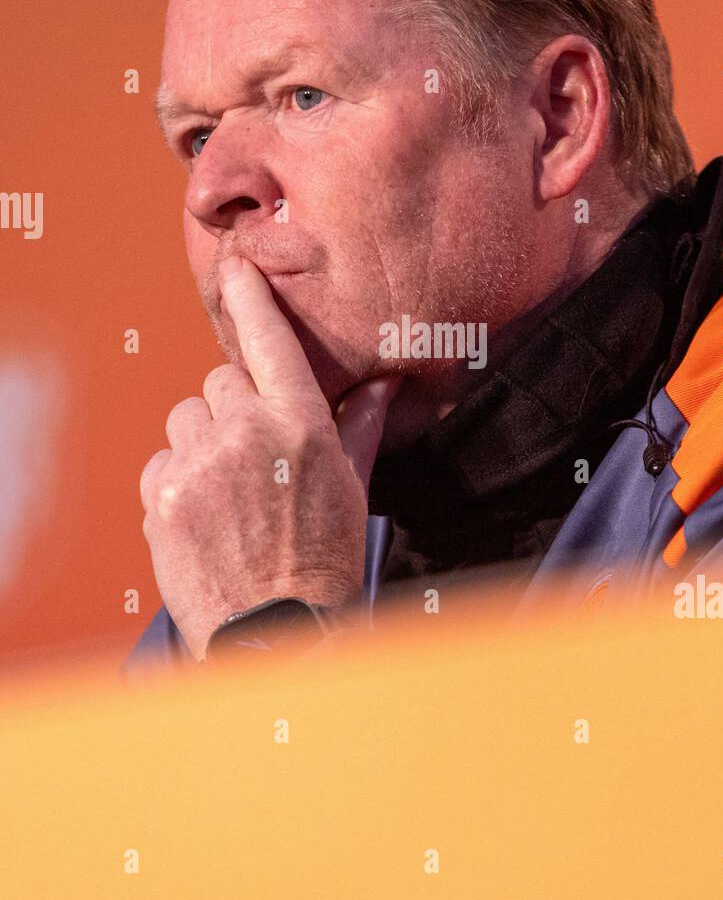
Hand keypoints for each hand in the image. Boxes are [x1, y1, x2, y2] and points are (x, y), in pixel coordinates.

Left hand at [140, 255, 400, 660]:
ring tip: (229, 495)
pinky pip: (161, 464)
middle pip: (219, 384)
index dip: (250, 297)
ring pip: (185, 422)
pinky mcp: (163, 497)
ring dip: (201, 446)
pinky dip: (177, 483)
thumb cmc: (324, 561)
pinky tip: (205, 517)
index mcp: (301, 425)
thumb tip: (384, 385)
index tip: (234, 265)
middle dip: (232, 413)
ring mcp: (199, 464)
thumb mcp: (351, 488)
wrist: (277, 634)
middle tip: (253, 461)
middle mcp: (247, 433)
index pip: (269, 341)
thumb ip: (357, 427)